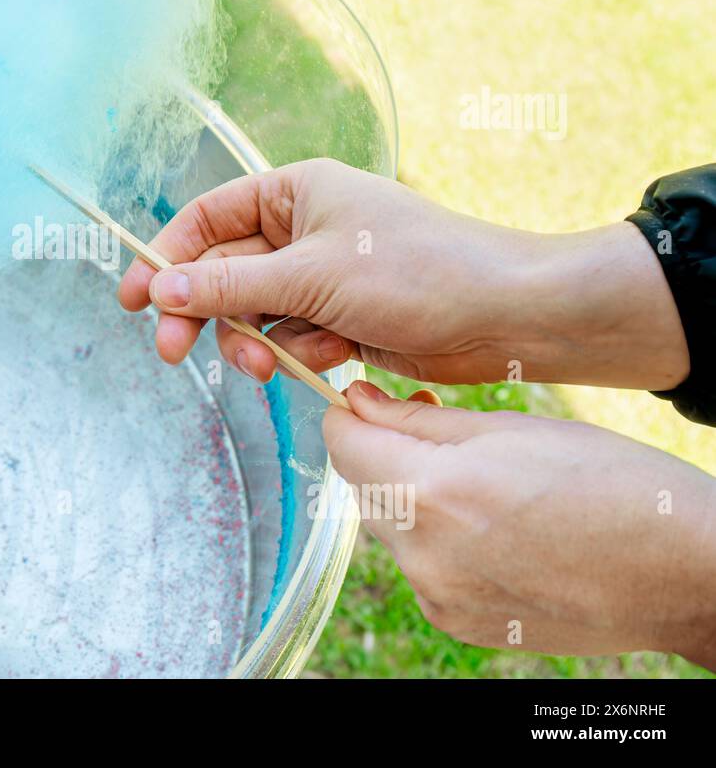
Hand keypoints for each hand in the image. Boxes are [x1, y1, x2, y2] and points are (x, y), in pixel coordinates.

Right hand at [117, 158, 688, 389]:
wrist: (507, 316)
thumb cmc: (418, 272)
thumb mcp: (313, 276)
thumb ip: (232, 288)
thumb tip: (161, 289)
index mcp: (295, 192)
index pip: (208, 219)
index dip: (166, 257)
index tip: (132, 299)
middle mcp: (304, 228)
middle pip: (224, 273)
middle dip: (205, 314)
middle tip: (174, 353)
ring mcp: (323, 275)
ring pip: (255, 314)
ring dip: (256, 342)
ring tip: (270, 366)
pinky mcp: (342, 316)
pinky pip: (293, 338)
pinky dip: (301, 353)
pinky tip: (333, 357)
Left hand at [324, 381, 715, 664]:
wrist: (684, 575)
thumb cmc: (614, 485)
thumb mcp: (512, 428)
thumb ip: (419, 419)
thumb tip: (357, 403)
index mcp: (432, 492)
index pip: (342, 441)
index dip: (352, 413)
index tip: (371, 401)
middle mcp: (423, 553)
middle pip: (363, 485)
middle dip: (387, 455)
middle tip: (442, 436)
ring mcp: (437, 596)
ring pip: (390, 528)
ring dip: (414, 501)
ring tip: (484, 488)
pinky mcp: (456, 622)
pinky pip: (422, 568)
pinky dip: (440, 543)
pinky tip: (496, 531)